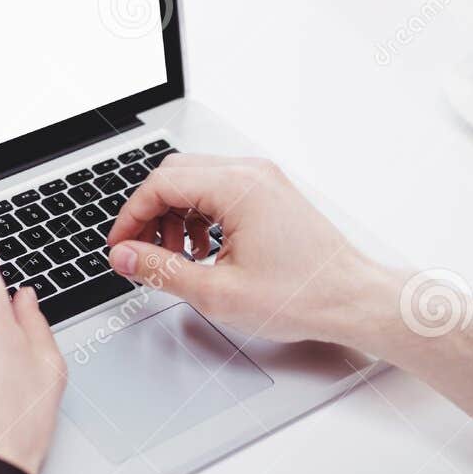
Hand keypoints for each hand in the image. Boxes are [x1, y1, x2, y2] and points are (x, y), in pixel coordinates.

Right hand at [106, 155, 386, 344]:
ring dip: (174, 214)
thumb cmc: (302, 296)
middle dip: (149, 213)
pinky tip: (201, 250)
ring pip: (195, 181)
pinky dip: (199, 215)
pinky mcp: (270, 193)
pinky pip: (218, 190)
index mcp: (237, 187)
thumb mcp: (217, 292)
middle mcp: (250, 173)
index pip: (160, 185)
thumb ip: (161, 270)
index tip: (120, 247)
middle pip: (174, 175)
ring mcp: (263, 180)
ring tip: (174, 256)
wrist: (352, 300)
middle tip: (140, 251)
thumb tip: (125, 257)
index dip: (130, 217)